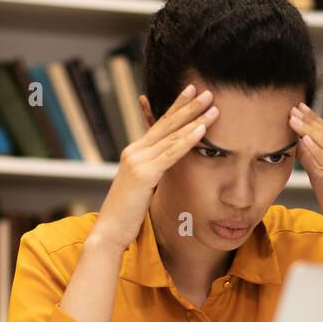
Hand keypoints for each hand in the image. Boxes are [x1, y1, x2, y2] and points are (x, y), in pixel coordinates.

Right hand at [90, 83, 218, 249]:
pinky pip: (171, 154)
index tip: (191, 93)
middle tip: (206, 90)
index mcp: (135, 152)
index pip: (159, 124)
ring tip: (212, 105)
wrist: (110, 231)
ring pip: (172, 135)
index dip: (176, 107)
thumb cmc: (128, 214)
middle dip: (188, 105)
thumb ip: (154, 173)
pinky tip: (202, 129)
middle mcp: (135, 151)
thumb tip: (167, 169)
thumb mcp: (143, 187)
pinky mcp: (144, 173)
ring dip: (194, 118)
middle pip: (166, 123)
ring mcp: (138, 160)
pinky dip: (188, 140)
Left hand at [289, 102, 322, 259]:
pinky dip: (318, 151)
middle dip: (310, 122)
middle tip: (293, 108)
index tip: (297, 108)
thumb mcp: (322, 180)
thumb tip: (298, 141)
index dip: (314, 121)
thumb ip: (313, 161)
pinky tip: (305, 140)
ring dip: (310, 132)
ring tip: (294, 120)